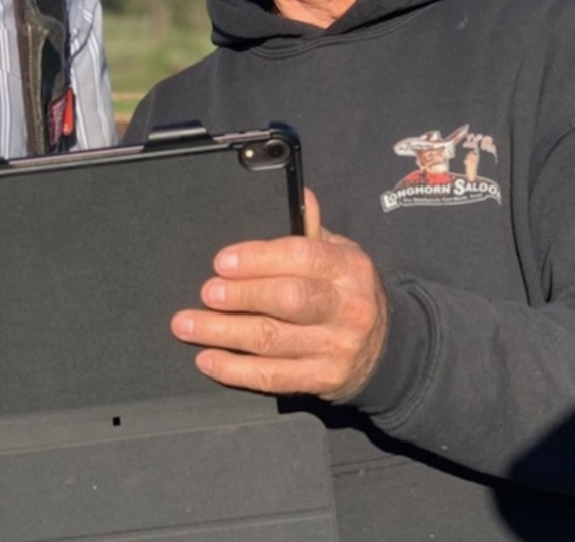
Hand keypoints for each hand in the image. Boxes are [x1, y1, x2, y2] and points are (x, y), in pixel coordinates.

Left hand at [169, 188, 387, 401]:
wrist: (387, 350)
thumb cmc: (349, 294)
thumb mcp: (342, 256)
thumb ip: (313, 231)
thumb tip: (300, 194)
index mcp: (349, 268)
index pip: (302, 256)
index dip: (258, 258)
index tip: (222, 262)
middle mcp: (346, 308)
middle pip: (288, 299)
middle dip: (241, 294)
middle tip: (207, 292)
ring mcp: (334, 347)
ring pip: (272, 340)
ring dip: (223, 332)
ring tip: (188, 324)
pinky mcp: (321, 380)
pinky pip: (272, 377)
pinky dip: (234, 370)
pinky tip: (207, 359)